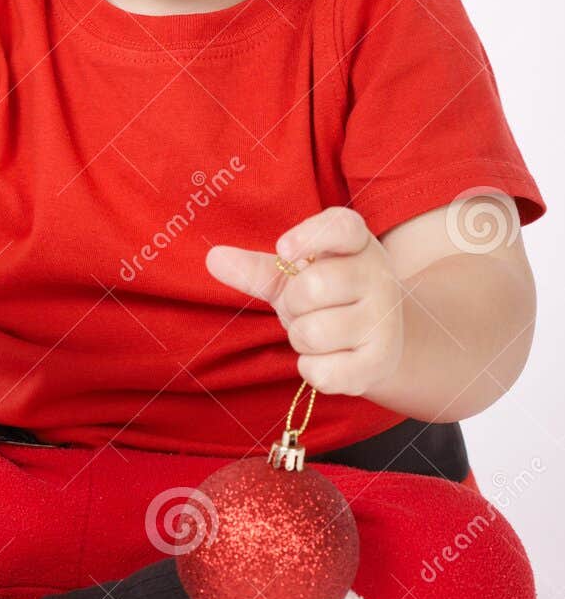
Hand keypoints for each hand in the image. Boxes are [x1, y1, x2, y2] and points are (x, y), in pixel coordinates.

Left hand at [205, 206, 404, 398]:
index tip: (282, 250)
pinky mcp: (381, 360)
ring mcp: (385, 319)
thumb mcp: (292, 275)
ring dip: (301, 337)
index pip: (341, 227)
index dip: (310, 235)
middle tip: (308, 306)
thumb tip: (213, 258)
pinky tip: (329, 357)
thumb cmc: (327, 296)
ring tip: (320, 329)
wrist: (376, 336)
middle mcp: (379, 275)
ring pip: (312, 333)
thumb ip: (256, 268)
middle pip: (311, 288)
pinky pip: (323, 372)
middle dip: (294, 304)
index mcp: (357, 242)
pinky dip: (312, 368)